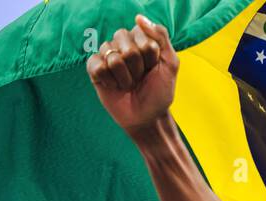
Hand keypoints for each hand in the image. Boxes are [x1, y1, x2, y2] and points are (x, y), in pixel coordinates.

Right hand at [86, 14, 178, 138]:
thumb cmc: (160, 92)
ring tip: (129, 84)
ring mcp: (107, 55)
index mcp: (140, 39)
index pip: (140, 33)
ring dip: (125, 76)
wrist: (148, 117)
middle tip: (140, 78)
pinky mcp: (94, 69)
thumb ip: (160, 36)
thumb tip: (138, 17)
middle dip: (137, 65)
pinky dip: (109, 80)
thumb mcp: (170, 64)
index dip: (150, 55)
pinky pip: (97, 65)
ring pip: (112, 55)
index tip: (153, 68)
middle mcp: (122, 44)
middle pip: (123, 40)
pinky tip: (115, 87)